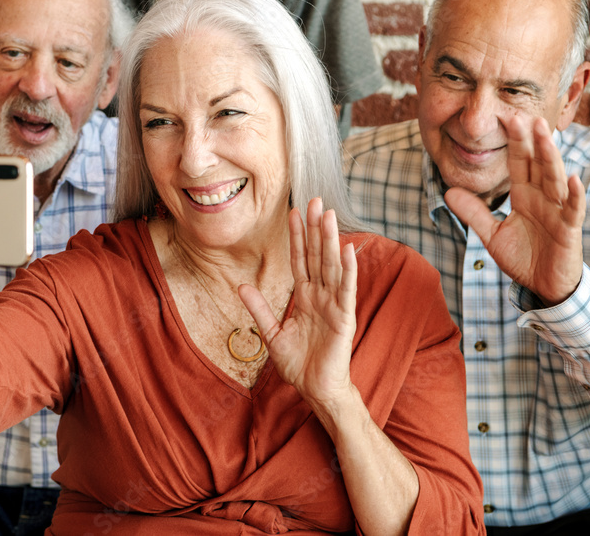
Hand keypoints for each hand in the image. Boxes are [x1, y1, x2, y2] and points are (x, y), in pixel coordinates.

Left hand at [239, 198, 358, 409]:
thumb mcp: (271, 334)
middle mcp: (321, 296)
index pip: (300, 260)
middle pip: (317, 255)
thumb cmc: (299, 364)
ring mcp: (334, 305)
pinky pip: (346, 290)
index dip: (297, 236)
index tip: (294, 211)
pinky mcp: (344, 318)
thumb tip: (241, 285)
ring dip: (331, 240)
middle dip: (316, 228)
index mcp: (305, 297)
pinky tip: (347, 249)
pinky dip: (348, 270)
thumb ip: (259, 308)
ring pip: (332, 266)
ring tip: (329, 215)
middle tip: (315, 200)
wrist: (316, 390)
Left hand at [445, 116, 585, 305]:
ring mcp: (558, 212)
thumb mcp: (492, 234)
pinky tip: (573, 178)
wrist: (544, 286)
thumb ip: (473, 213)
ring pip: (555, 180)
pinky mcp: (569, 230)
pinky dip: (573, 195)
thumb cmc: (524, 257)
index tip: (506, 118)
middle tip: (524, 116)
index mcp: (525, 196)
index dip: (514, 142)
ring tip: (546, 136)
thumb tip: (449, 191)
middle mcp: (543, 198)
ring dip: (551, 158)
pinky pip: (572, 209)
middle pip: (537, 165)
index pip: (519, 164)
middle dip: (532, 141)